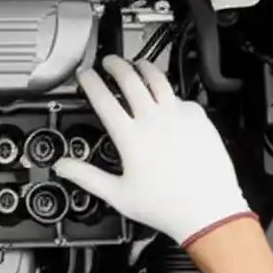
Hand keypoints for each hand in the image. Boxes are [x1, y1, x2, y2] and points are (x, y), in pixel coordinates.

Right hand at [53, 55, 252, 246]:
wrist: (208, 210)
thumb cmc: (167, 206)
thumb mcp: (118, 195)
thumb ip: (86, 177)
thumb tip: (64, 167)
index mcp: (131, 136)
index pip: (103, 98)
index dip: (90, 81)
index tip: (85, 75)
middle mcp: (154, 120)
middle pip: (130, 78)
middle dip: (114, 65)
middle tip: (108, 62)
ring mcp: (178, 116)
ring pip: (158, 79)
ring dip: (143, 67)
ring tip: (137, 64)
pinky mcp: (198, 118)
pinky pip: (181, 96)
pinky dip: (170, 92)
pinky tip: (167, 95)